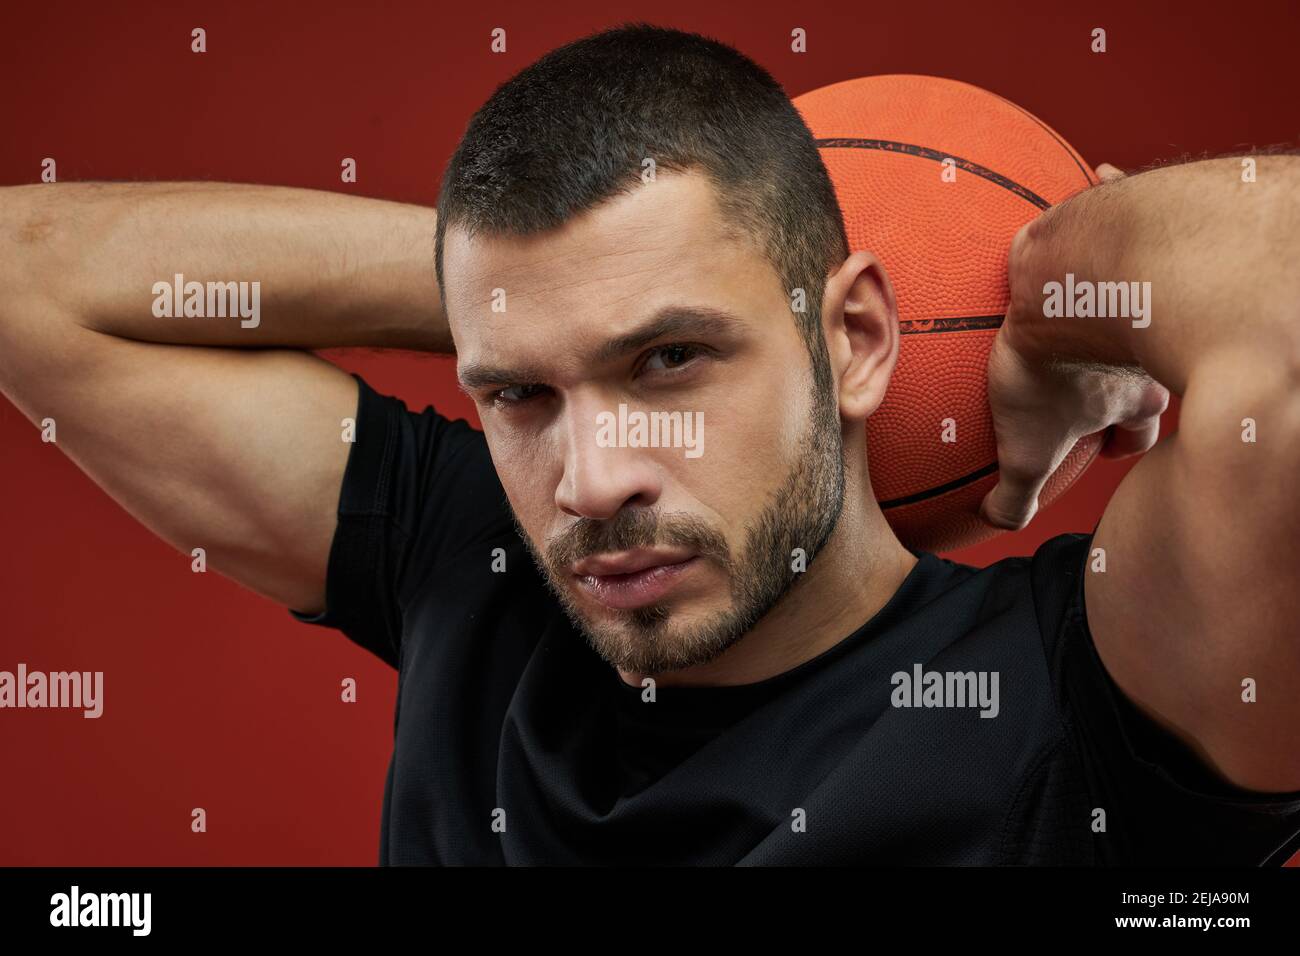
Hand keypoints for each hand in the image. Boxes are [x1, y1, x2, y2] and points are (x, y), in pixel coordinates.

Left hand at [979, 162, 1169, 530]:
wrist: (1069, 292)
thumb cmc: (1054, 373)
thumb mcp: (1027, 449)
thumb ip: (1015, 492)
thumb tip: (996, 522)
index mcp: (1129, 394)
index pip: (1140, 428)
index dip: (1127, 439)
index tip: (1110, 441)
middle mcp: (1146, 345)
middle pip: (1150, 368)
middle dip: (1135, 376)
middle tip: (1104, 378)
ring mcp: (1139, 293)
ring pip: (1143, 290)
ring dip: (1128, 287)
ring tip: (1097, 277)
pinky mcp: (1119, 240)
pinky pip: (1126, 211)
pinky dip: (1116, 196)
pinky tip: (1100, 173)